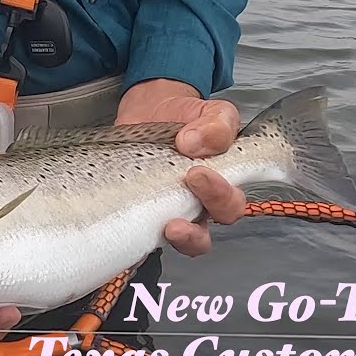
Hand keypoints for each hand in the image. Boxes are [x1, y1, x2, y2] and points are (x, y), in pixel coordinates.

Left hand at [116, 79, 246, 256]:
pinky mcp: (135, 214)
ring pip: (168, 245)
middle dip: (194, 228)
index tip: (197, 172)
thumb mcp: (211, 112)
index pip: (229, 207)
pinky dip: (131, 245)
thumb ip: (217, 125)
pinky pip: (134, 240)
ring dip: (169, 241)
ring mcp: (162, 213)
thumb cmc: (187, 118)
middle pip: (201, 237)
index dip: (219, 197)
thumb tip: (193, 143)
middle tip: (175, 198)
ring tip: (165, 227)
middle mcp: (192, 208)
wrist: (151, 110)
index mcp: (219, 188)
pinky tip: (126, 237)